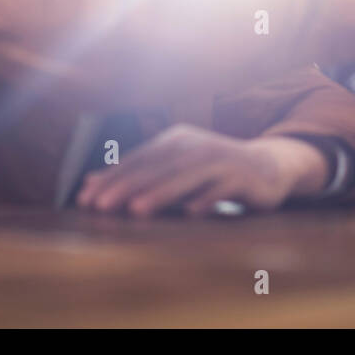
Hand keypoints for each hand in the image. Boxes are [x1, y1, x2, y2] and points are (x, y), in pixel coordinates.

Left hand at [75, 125, 329, 216]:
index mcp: (177, 140)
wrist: (269, 165)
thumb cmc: (213, 171)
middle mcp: (196, 145)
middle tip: (101, 206)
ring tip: (136, 210)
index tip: (86, 199)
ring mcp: (221, 159)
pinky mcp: (242, 176)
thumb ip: (136, 174)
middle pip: (157, 167)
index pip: (138, 160)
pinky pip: (221, 189)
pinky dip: (205, 199)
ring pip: (185, 176)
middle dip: (127, 186)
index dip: (112, 178)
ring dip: (160, 193)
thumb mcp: (174, 168)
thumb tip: (88, 182)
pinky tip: (189, 214)